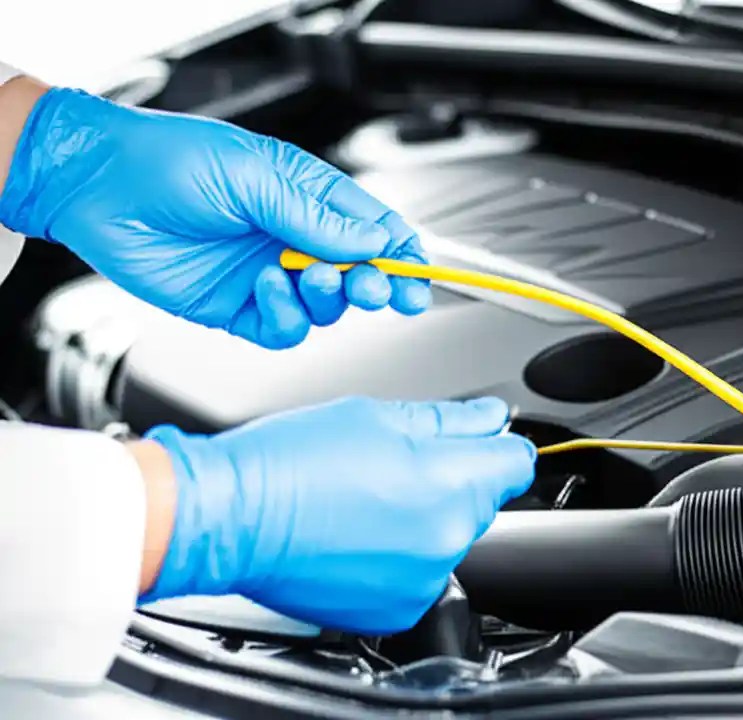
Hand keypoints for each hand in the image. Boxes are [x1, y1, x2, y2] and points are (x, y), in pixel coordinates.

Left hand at [0, 86, 430, 348]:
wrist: (97, 189)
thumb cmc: (168, 161)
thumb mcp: (255, 176)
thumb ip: (316, 217)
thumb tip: (372, 240)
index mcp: (307, 196)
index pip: (373, 227)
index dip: (400, 251)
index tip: (418, 270)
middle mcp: (292, 238)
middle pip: (359, 273)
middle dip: (377, 283)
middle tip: (379, 288)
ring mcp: (268, 275)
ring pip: (326, 308)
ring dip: (328, 298)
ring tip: (310, 276)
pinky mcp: (238, 308)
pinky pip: (283, 329)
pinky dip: (285, 317)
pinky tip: (266, 288)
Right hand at [137, 397, 534, 634]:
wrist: (229, 520)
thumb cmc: (288, 465)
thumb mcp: (376, 417)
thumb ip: (448, 420)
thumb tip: (490, 418)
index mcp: (448, 485)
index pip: (516, 463)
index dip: (494, 445)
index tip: (474, 441)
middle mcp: (445, 540)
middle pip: (482, 501)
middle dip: (451, 479)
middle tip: (393, 465)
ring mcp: (421, 580)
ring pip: (449, 537)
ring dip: (424, 520)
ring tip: (366, 501)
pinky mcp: (396, 608)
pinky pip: (420, 573)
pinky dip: (400, 557)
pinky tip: (357, 533)